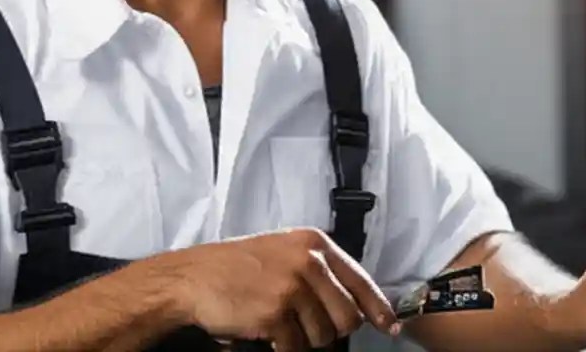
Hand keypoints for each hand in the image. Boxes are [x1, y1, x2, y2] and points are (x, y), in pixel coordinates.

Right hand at [160, 227, 399, 351]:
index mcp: (314, 244)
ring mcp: (292, 288)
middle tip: (308, 327)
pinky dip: (285, 348)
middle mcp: (308, 262)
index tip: (391, 325)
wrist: (194, 278)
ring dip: (305, 339)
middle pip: (347, 316)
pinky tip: (269, 334)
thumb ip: (317, 269)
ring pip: (324, 336)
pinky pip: (297, 347)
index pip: (360, 280)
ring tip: (281, 324)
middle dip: (332, 330)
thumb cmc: (235, 266)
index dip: (378, 308)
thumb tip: (354, 303)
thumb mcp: (283, 250)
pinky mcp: (275, 314)